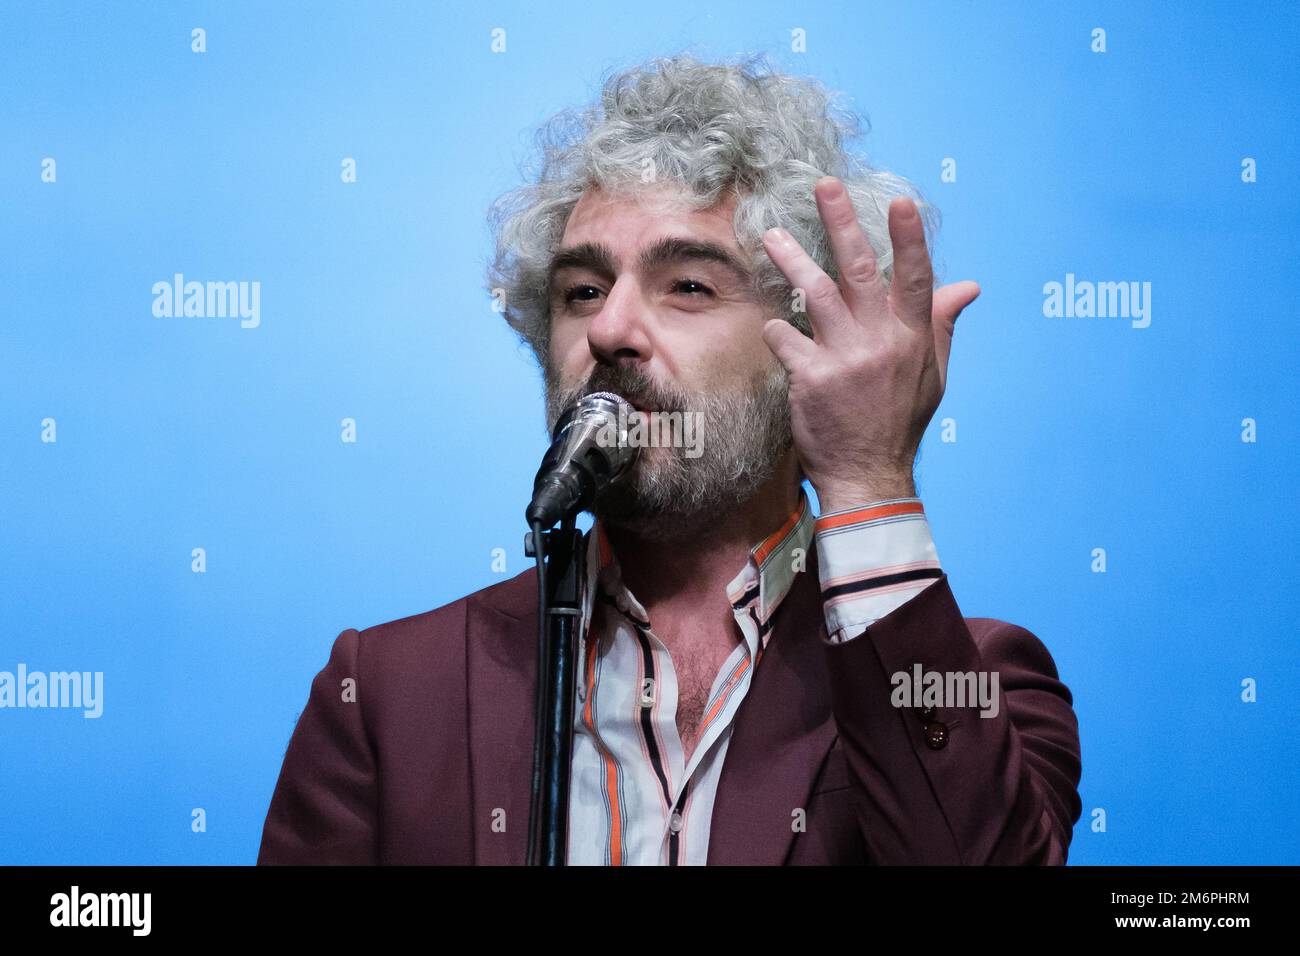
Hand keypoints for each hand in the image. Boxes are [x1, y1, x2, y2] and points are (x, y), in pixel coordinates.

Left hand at [760, 176, 979, 512]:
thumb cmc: (899, 421)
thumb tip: (967, 286)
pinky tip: (772, 323)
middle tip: (825, 186)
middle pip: (857, 271)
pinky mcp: (812, 377)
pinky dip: (776, 328)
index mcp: (912, 338)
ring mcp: (845, 358)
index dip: (908, 238)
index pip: (914, 278)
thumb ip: (941, 325)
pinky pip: (786, 338)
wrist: (868, 473)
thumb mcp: (932, 374)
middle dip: (841, 223)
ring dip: (792, 260)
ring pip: (815, 294)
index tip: (899, 201)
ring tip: (770, 236)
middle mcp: (880, 342)